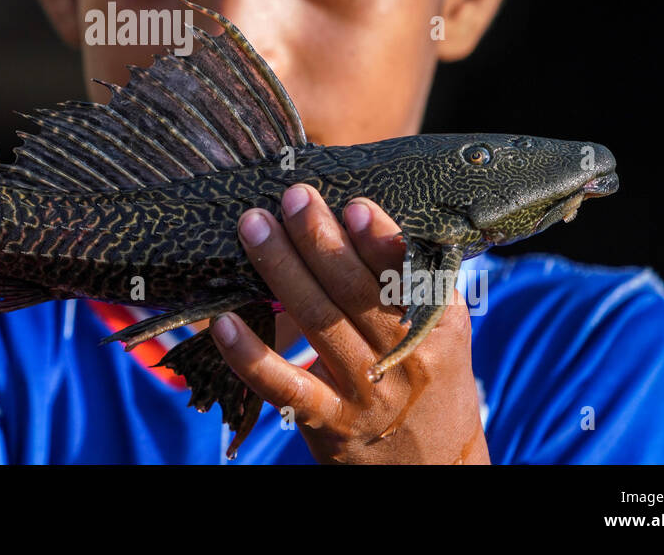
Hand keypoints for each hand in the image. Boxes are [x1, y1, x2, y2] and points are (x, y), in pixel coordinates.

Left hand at [209, 184, 487, 463]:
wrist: (433, 466)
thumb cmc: (425, 376)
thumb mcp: (439, 330)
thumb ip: (409, 280)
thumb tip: (354, 210)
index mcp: (438, 325)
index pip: (408, 275)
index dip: (380, 240)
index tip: (352, 204)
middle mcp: (405, 358)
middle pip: (355, 291)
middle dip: (319, 238)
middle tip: (291, 197)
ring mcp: (367, 393)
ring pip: (319, 322)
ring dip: (281, 270)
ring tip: (254, 227)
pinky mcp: (331, 423)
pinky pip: (284, 385)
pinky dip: (250, 354)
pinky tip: (224, 322)